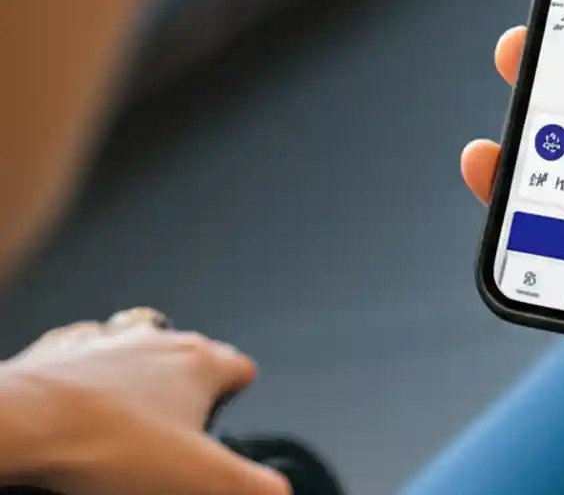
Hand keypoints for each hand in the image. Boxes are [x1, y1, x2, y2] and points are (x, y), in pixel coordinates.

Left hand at [0, 308, 289, 494]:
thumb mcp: (204, 480)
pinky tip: (75, 406)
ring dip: (135, 369)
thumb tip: (279, 492)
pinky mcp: (55, 352)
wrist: (22, 425)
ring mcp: (103, 342)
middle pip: (189, 351)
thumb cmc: (109, 444)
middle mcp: (156, 342)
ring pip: (134, 343)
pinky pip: (78, 353)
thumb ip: (257, 485)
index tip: (231, 410)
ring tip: (130, 409)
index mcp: (200, 363)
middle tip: (179, 423)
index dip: (240, 392)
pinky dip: (81, 374)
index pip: (240, 367)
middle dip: (188, 380)